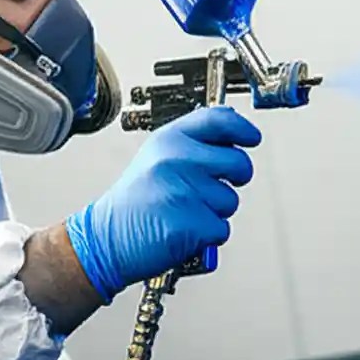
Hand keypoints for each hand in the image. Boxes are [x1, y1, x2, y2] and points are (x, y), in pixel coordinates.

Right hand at [65, 106, 260, 301]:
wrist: (107, 239)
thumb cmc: (135, 201)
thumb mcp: (156, 157)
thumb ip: (192, 143)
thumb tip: (231, 132)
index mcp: (169, 139)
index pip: (220, 120)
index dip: (242, 129)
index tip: (251, 138)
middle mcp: (177, 160)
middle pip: (238, 162)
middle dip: (235, 179)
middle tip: (211, 189)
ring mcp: (184, 191)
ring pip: (230, 200)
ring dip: (215, 212)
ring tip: (184, 212)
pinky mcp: (190, 224)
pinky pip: (221, 228)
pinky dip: (207, 236)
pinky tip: (183, 230)